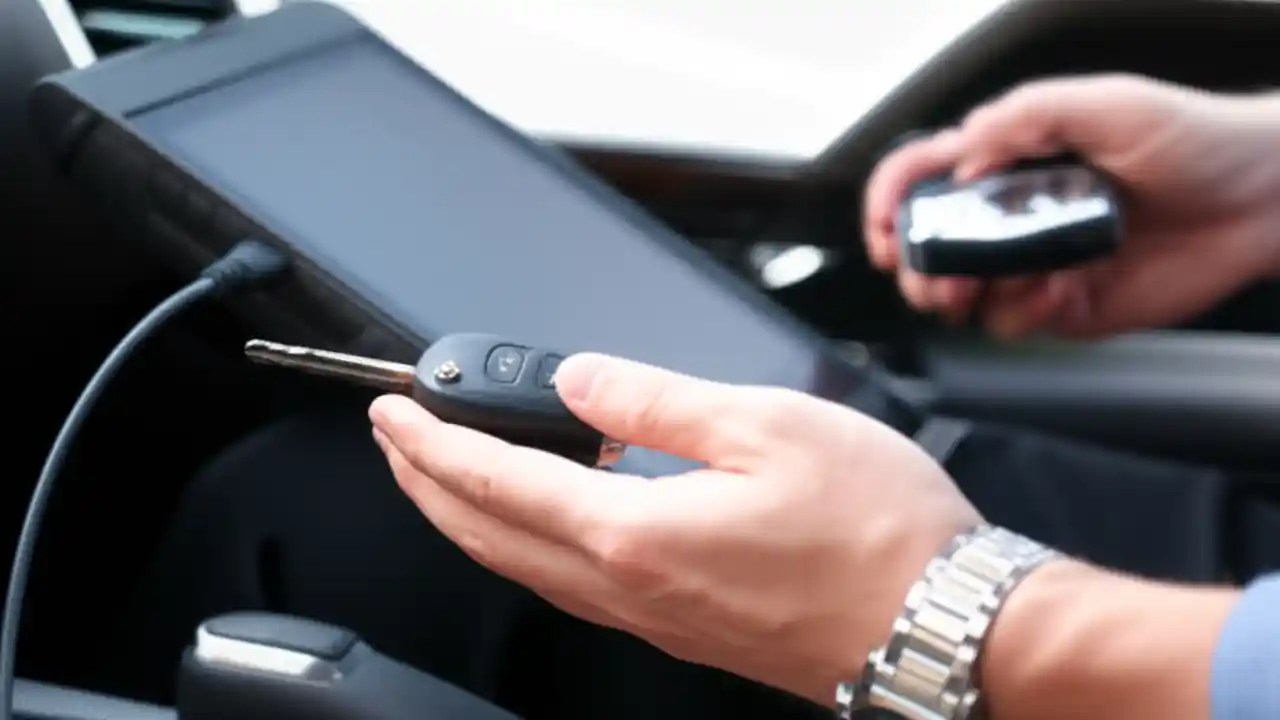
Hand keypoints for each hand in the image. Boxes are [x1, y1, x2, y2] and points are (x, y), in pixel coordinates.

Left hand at [369, 353, 979, 704]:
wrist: (942, 629)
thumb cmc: (876, 532)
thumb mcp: (764, 427)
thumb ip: (655, 399)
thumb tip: (581, 379)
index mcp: (636, 532)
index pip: (496, 482)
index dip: (432, 443)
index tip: (395, 412)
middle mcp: (630, 588)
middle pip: (489, 536)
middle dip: (426, 486)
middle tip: (398, 443)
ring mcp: (654, 618)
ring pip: (524, 568)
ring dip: (471, 519)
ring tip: (449, 477)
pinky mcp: (684, 629)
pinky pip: (572, 588)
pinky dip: (529, 546)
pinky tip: (546, 523)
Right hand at [864, 74, 1279, 339]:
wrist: (1265, 198)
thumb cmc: (1196, 138)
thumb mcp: (1108, 103)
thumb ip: (1028, 116)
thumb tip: (964, 152)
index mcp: (1012, 159)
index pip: (923, 176)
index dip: (888, 201)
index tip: (883, 229)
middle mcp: (1014, 214)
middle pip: (929, 246)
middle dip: (915, 265)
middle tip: (931, 273)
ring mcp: (1036, 263)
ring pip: (964, 294)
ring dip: (962, 294)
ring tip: (985, 285)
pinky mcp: (1066, 306)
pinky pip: (1017, 323)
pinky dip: (1024, 313)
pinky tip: (1059, 289)